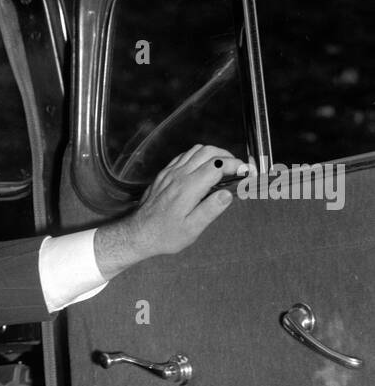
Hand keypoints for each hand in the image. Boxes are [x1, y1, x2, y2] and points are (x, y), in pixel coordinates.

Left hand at [93, 145, 250, 279]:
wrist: (137, 234)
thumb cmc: (164, 235)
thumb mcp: (191, 229)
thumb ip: (210, 210)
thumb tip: (228, 195)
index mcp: (188, 188)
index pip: (217, 165)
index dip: (236, 165)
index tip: (247, 171)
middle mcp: (178, 176)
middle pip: (208, 152)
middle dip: (228, 157)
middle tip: (239, 169)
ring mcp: (170, 173)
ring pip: (196, 150)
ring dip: (214, 154)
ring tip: (225, 167)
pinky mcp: (164, 174)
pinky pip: (184, 156)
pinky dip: (199, 156)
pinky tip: (204, 168)